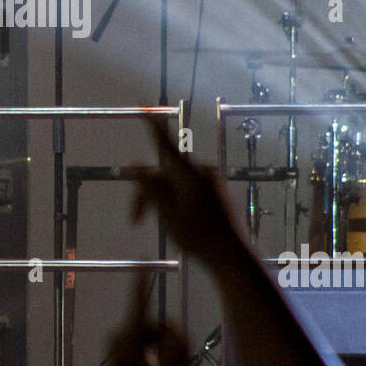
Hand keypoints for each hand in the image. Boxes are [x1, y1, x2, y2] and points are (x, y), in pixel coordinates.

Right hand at [131, 116, 243, 270]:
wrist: (232, 257)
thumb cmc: (198, 237)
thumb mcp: (166, 214)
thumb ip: (149, 188)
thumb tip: (133, 166)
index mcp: (188, 175)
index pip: (164, 144)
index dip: (152, 127)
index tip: (143, 108)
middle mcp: (202, 173)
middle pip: (165, 174)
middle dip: (148, 193)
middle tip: (135, 221)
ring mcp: (213, 183)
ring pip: (177, 184)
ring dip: (163, 200)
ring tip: (163, 225)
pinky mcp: (219, 194)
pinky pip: (192, 190)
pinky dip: (179, 202)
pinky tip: (181, 224)